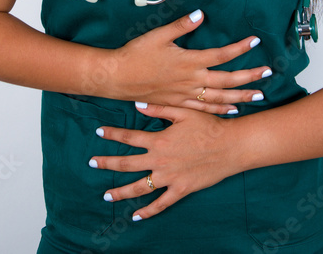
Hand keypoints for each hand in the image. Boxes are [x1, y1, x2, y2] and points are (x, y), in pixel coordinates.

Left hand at [90, 102, 241, 220]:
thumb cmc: (209, 126)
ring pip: (139, 188)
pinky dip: (148, 212)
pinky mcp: (181, 189)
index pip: (129, 138)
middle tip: (91, 163)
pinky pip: (161, 204)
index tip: (98, 132)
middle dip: (107, 163)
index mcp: (159, 141)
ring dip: (121, 192)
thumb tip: (137, 106)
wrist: (230, 146)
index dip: (112, 134)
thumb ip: (159, 110)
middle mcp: (160, 160)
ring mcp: (169, 177)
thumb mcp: (184, 112)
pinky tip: (136, 217)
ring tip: (106, 196)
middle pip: (127, 164)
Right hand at [106, 9, 270, 113]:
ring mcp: (185, 94)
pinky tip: (232, 110)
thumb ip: (181, 26)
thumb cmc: (136, 55)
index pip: (221, 54)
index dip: (239, 48)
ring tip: (258, 95)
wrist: (117, 78)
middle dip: (249, 77)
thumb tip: (200, 14)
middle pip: (227, 80)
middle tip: (267, 74)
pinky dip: (220, 110)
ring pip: (219, 98)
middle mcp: (191, 80)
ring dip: (240, 97)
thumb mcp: (158, 35)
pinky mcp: (178, 104)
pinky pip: (204, 109)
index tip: (255, 42)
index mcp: (189, 61)